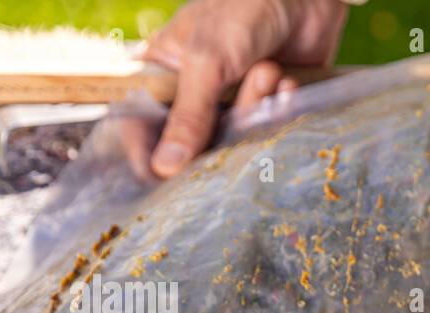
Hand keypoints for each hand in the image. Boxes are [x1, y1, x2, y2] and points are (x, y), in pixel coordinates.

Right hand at [142, 0, 348, 176]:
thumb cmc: (244, 10)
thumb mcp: (208, 61)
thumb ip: (189, 116)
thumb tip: (164, 169)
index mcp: (161, 75)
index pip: (140, 127)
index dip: (149, 157)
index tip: (166, 179)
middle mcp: (192, 95)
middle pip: (195, 145)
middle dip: (225, 123)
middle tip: (246, 90)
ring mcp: (230, 104)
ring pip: (236, 140)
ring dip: (259, 107)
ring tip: (270, 69)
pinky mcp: (266, 110)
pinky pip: (268, 132)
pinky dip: (281, 109)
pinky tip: (290, 80)